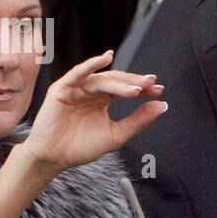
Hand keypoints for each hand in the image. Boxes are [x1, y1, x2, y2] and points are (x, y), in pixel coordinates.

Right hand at [19, 50, 165, 174]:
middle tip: (150, 84)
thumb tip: (162, 105)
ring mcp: (76, 88)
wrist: (54, 159)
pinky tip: (105, 58)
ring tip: (136, 88)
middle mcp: (90, 91)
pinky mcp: (62, 88)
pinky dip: (90, 65)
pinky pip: (77, 73)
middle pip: (115, 81)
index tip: (159, 90)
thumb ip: (138, 120)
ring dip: (119, 82)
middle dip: (133, 82)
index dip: (141, 88)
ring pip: (101, 80)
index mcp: (102, 100)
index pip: (125, 89)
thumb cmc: (80, 148)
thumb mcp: (116, 135)